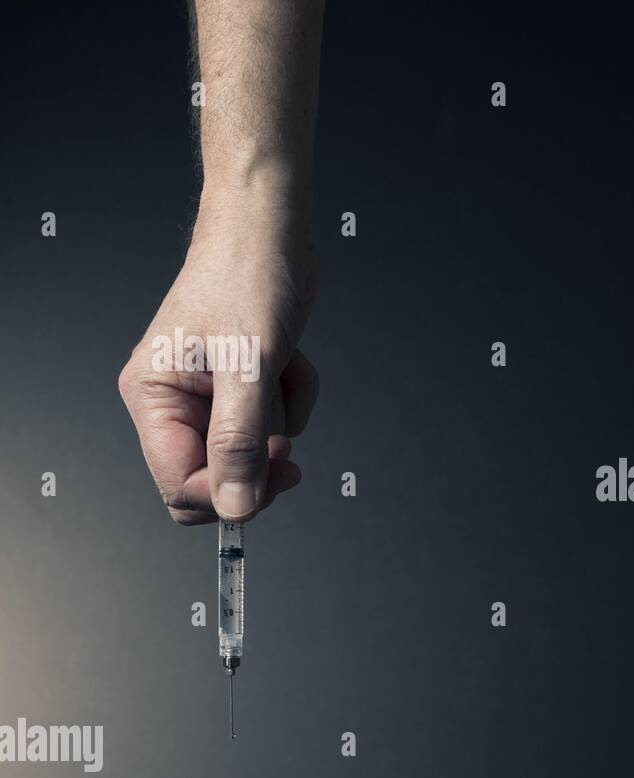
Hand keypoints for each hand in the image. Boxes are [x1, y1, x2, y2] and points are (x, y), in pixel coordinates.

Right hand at [118, 181, 319, 524]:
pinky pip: (277, 420)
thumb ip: (239, 442)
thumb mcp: (249, 367)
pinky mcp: (244, 385)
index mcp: (152, 397)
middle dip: (260, 454)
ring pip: (255, 448)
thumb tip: (235, 505)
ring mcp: (211, 395)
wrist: (272, 230)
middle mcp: (175, 401)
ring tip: (282, 366)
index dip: (228, 493)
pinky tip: (291, 359)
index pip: (179, 484)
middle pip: (218, 475)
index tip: (271, 479)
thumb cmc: (247, 277)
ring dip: (284, 413)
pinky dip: (295, 394)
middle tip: (282, 433)